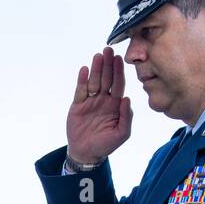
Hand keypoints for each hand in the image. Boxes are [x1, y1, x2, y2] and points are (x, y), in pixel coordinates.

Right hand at [66, 46, 132, 163]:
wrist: (86, 153)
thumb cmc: (106, 144)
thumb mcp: (121, 134)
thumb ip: (127, 117)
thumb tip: (126, 98)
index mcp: (115, 105)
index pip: (118, 84)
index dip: (119, 72)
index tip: (119, 59)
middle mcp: (103, 100)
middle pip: (106, 79)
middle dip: (107, 65)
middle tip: (108, 50)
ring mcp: (90, 101)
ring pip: (94, 81)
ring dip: (96, 69)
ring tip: (97, 56)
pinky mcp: (77, 105)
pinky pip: (80, 91)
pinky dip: (82, 80)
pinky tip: (84, 70)